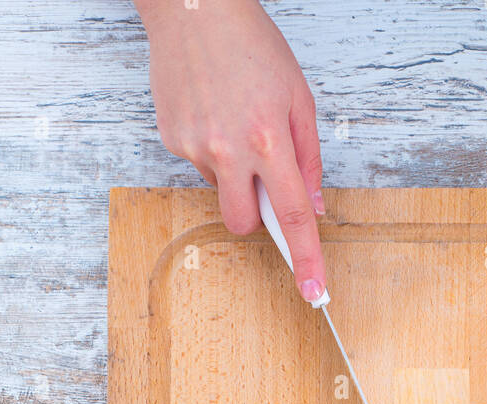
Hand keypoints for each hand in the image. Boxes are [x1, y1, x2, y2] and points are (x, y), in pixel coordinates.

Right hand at [138, 0, 324, 299]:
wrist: (195, 7)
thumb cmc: (250, 45)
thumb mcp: (298, 97)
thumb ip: (309, 157)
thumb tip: (314, 206)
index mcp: (269, 138)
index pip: (293, 215)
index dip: (306, 259)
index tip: (314, 292)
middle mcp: (229, 148)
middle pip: (243, 223)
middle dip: (254, 213)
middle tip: (260, 177)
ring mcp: (196, 146)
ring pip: (221, 190)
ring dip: (232, 171)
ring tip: (233, 122)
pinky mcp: (172, 139)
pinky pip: (199, 165)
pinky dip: (210, 147)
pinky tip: (212, 112)